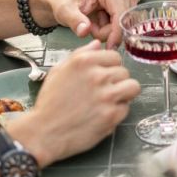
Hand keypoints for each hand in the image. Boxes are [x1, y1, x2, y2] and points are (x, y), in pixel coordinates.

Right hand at [10, 42, 139, 165]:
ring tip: (110, 101)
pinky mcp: (112, 115)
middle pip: (125, 72)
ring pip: (133, 87)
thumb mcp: (59, 71)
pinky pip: (126, 108)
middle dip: (116, 81)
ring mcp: (106, 96)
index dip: (110, 67)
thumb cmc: (50, 102)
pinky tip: (103, 115)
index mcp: (84, 62)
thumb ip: (80, 54)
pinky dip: (117, 113)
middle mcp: (97, 76)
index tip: (103, 77)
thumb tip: (98, 44)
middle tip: (104, 92)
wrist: (44, 132)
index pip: (115, 56)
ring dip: (124, 94)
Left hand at [34, 0, 135, 46]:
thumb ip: (75, 21)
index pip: (121, 15)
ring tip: (93, 24)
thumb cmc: (66, 3)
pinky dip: (111, 28)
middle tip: (90, 28)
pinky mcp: (128, 4)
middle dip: (108, 31)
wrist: (65, 0)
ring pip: (126, 24)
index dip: (116, 33)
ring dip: (109, 30)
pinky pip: (125, 24)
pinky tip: (100, 23)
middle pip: (124, 21)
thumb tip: (84, 30)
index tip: (108, 47)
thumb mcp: (65, 12)